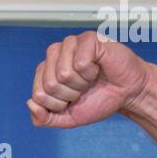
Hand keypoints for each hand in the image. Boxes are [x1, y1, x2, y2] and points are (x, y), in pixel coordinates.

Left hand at [26, 31, 150, 128]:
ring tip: (90, 79)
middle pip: (49, 85)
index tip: (71, 101)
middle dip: (69, 95)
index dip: (56, 105)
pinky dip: (91, 73)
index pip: (37, 94)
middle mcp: (55, 54)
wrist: (126, 94)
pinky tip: (98, 68)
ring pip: (62, 73)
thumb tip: (30, 103)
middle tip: (83, 90)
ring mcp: (71, 44)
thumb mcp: (67, 117)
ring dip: (80, 84)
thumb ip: (44, 118)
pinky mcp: (88, 39)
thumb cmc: (97, 100)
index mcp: (46, 70)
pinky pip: (80, 63)